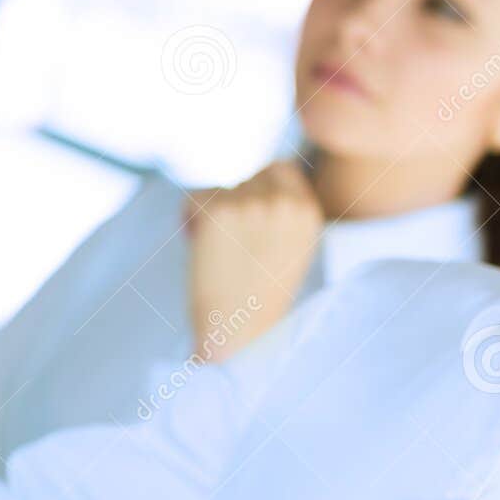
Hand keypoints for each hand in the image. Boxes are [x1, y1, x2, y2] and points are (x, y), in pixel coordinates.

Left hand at [184, 160, 322, 361]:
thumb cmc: (263, 298)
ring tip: (219, 251)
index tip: (250, 212)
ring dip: (214, 214)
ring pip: (222, 190)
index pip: (281, 168)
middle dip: (237, 202)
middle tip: (231, 240)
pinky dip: (191, 219)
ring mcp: (251, 204)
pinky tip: (198, 245)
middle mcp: (284, 202)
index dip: (261, 187)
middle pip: (250, 178)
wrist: (240, 331)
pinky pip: (195, 198)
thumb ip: (285, 214)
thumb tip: (261, 182)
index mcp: (308, 212)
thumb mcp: (294, 249)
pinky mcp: (217, 212)